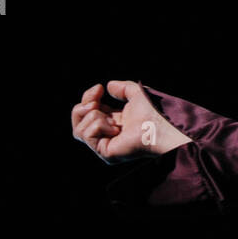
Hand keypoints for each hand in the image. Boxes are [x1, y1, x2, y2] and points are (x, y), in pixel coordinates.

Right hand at [70, 80, 191, 164]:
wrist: (160, 125)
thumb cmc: (153, 112)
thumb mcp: (135, 94)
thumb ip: (123, 88)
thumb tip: (108, 85)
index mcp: (113, 122)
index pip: (89, 111)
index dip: (89, 98)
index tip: (99, 88)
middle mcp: (107, 136)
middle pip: (78, 121)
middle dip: (84, 106)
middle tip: (96, 100)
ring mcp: (104, 146)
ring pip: (78, 129)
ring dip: (94, 117)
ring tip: (112, 120)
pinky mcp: (104, 153)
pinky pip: (86, 134)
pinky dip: (98, 126)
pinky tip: (115, 128)